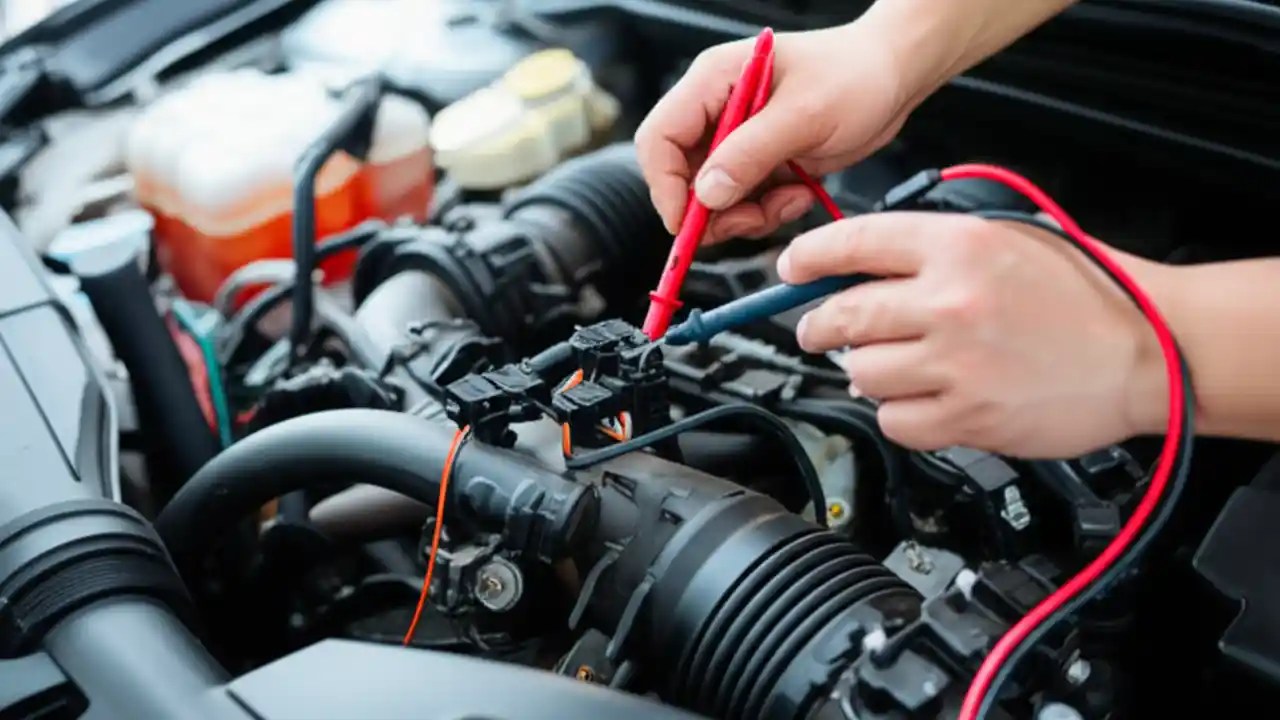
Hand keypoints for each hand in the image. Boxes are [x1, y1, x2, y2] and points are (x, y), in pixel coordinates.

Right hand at [634, 22, 921, 242]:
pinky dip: (767, 212)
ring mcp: (737, 139)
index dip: (666, 185)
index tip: (689, 221)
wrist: (895, 78)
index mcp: (714, 81)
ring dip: (745, 214)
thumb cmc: (856, 74)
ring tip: (787, 200)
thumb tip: (706, 194)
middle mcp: (717, 110)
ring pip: (712, 198)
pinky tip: (798, 193)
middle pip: (681, 176)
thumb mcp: (804, 115)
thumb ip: (750, 155)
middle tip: (749, 219)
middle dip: (712, 209)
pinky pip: (743, 203)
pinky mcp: (759, 162)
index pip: (661, 138)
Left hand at [777, 213, 1166, 457]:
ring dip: (866, 370)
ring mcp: (956, 364)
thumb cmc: (1084, 294)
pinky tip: (922, 399)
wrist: (1144, 351)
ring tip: (894, 365)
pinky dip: (898, 413)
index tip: (791, 268)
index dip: (808, 258)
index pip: (853, 242)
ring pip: (861, 370)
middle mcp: (951, 302)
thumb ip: (933, 248)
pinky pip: (893, 419)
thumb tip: (862, 265)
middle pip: (842, 315)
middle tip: (815, 329)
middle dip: (816, 324)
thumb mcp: (1008, 238)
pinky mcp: (966, 416)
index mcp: (959, 247)